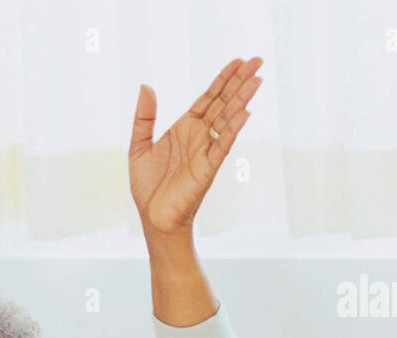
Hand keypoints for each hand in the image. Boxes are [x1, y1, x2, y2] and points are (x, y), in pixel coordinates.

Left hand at [129, 57, 262, 238]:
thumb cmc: (148, 186)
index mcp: (185, 128)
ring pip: (227, 119)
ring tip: (257, 79)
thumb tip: (146, 86)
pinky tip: (244, 112)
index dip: (223, 79)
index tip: (238, 61)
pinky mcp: (207, 168)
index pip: (208, 98)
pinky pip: (222, 145)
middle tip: (258, 60)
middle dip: (240, 82)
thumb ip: (144, 117)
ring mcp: (205, 151)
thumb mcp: (138, 146)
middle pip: (223, 103)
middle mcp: (199, 136)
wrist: (153, 217)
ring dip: (242, 99)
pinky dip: (233, 129)